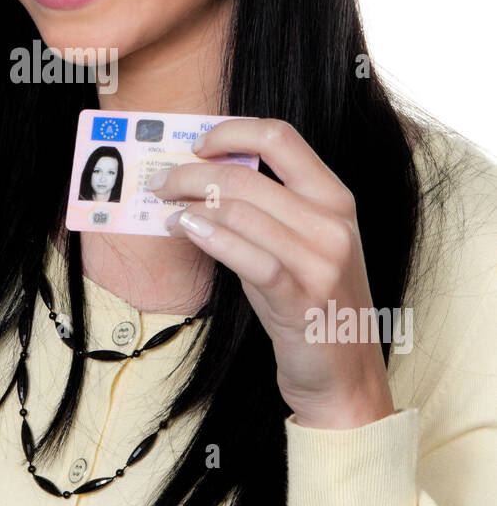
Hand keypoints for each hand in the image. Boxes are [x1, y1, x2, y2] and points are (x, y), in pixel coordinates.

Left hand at [152, 118, 394, 429]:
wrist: (345, 375)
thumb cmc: (314, 306)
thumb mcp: (304, 245)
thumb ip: (269, 208)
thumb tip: (205, 179)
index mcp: (336, 198)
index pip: (282, 137)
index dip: (232, 131)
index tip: (198, 143)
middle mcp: (333, 223)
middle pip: (247, 176)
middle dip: (192, 174)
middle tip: (161, 182)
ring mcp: (320, 260)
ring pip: (240, 211)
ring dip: (191, 205)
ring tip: (168, 212)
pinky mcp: (300, 297)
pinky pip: (245, 255)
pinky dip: (207, 236)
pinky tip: (185, 230)